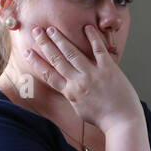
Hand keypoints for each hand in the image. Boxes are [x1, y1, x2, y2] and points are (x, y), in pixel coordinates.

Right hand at [26, 24, 141, 129]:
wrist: (123, 123)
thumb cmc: (103, 118)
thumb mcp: (80, 109)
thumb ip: (72, 95)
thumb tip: (67, 87)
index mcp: (70, 93)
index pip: (48, 74)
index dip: (36, 62)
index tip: (27, 52)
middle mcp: (78, 82)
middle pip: (57, 59)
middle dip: (45, 44)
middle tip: (36, 31)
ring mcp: (93, 74)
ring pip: (72, 53)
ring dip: (60, 39)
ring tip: (52, 29)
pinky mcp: (108, 69)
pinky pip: (98, 50)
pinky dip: (92, 38)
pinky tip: (87, 27)